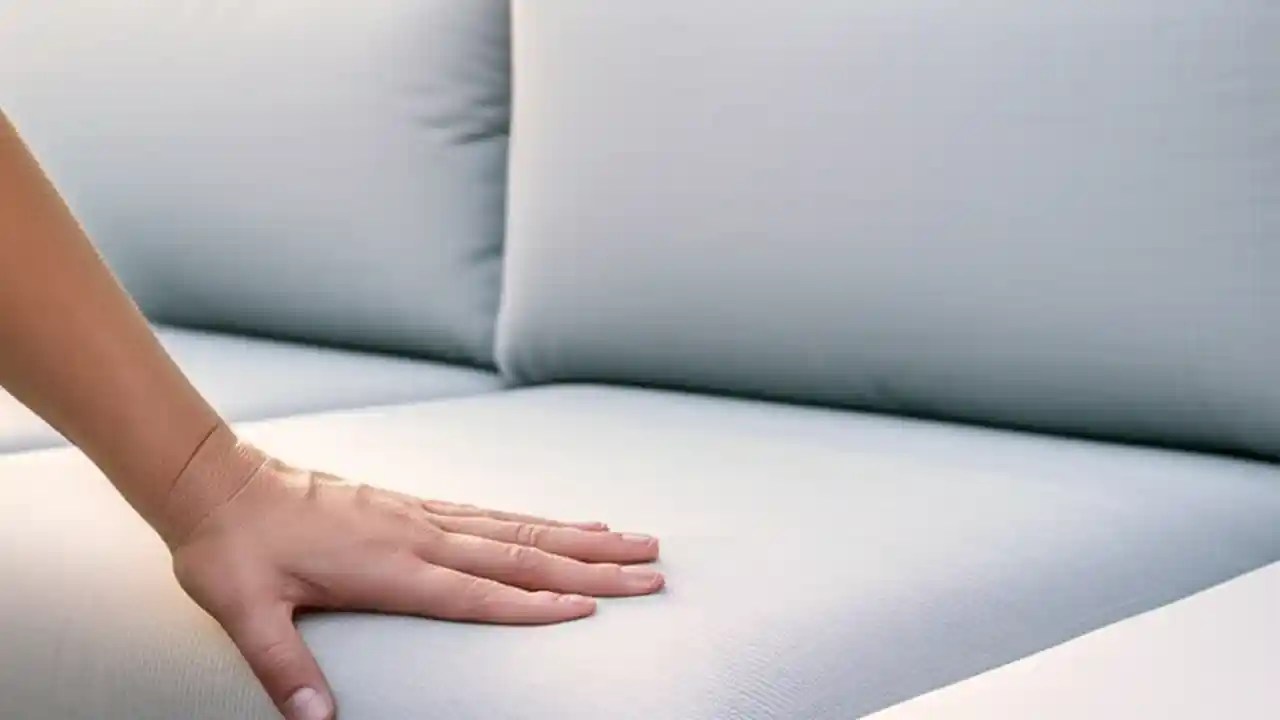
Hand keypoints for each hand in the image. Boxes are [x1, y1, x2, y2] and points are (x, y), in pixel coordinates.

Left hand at [166, 447, 662, 719]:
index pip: (479, 592)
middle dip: (590, 566)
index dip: (536, 605)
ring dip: (579, 538)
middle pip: (521, 556)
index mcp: (389, 567)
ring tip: (632, 540)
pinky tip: (567, 523)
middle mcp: (418, 536)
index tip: (594, 607)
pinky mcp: (414, 505)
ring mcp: (421, 516)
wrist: (218, 482)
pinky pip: (492, 514)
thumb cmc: (232, 549)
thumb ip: (285, 669)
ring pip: (517, 529)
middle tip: (650, 569)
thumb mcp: (244, 613)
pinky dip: (538, 521)